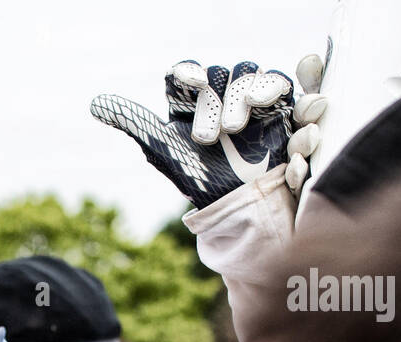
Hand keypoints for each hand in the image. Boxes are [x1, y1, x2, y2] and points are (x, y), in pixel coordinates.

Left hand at [91, 59, 320, 207]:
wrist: (234, 207)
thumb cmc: (198, 177)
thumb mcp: (165, 149)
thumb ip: (135, 121)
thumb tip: (94, 102)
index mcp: (196, 97)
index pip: (192, 74)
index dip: (191, 75)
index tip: (187, 83)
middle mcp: (229, 93)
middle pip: (231, 75)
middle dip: (227, 98)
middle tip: (223, 132)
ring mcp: (262, 101)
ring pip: (266, 79)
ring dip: (259, 95)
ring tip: (247, 125)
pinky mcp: (291, 115)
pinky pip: (303, 97)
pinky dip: (305, 98)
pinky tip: (302, 111)